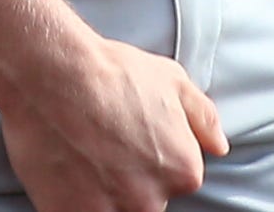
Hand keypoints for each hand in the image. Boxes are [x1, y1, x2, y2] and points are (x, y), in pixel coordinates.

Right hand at [0, 9, 225, 211]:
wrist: (55, 78)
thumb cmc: (113, 74)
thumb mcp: (174, 81)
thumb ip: (204, 119)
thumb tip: (218, 146)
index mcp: (182, 171)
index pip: (176, 179)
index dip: (153, 158)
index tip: (132, 140)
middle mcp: (151, 200)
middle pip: (146, 201)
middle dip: (129, 181)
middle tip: (106, 148)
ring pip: (115, 211)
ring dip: (102, 193)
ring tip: (85, 159)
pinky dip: (74, 200)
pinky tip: (66, 171)